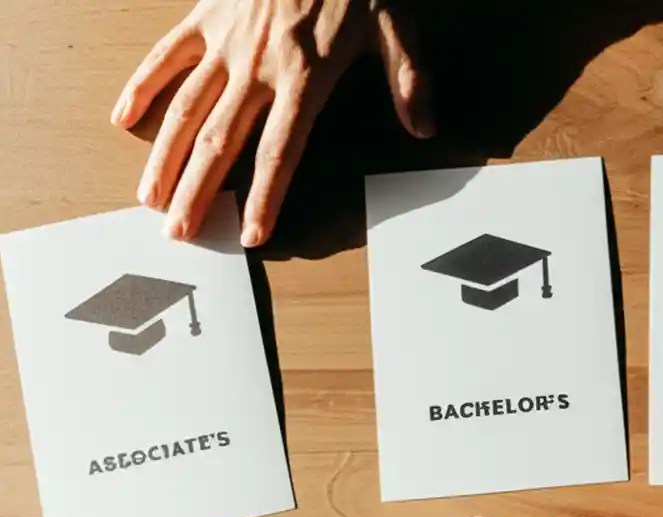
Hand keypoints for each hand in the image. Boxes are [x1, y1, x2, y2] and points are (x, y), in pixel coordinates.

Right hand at [111, 0, 430, 246]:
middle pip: (220, 142)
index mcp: (307, 76)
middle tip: (178, 233)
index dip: (264, 196)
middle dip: (198, 192)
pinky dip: (143, 85)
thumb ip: (409, 80)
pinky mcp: (206, 14)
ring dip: (164, 157)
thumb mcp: (400, 25)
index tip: (250, 235)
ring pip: (185, 108)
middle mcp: (259, 65)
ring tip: (148, 199)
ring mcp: (227, 40)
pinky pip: (166, 54)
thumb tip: (424, 129)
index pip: (280, 152)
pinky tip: (124, 119)